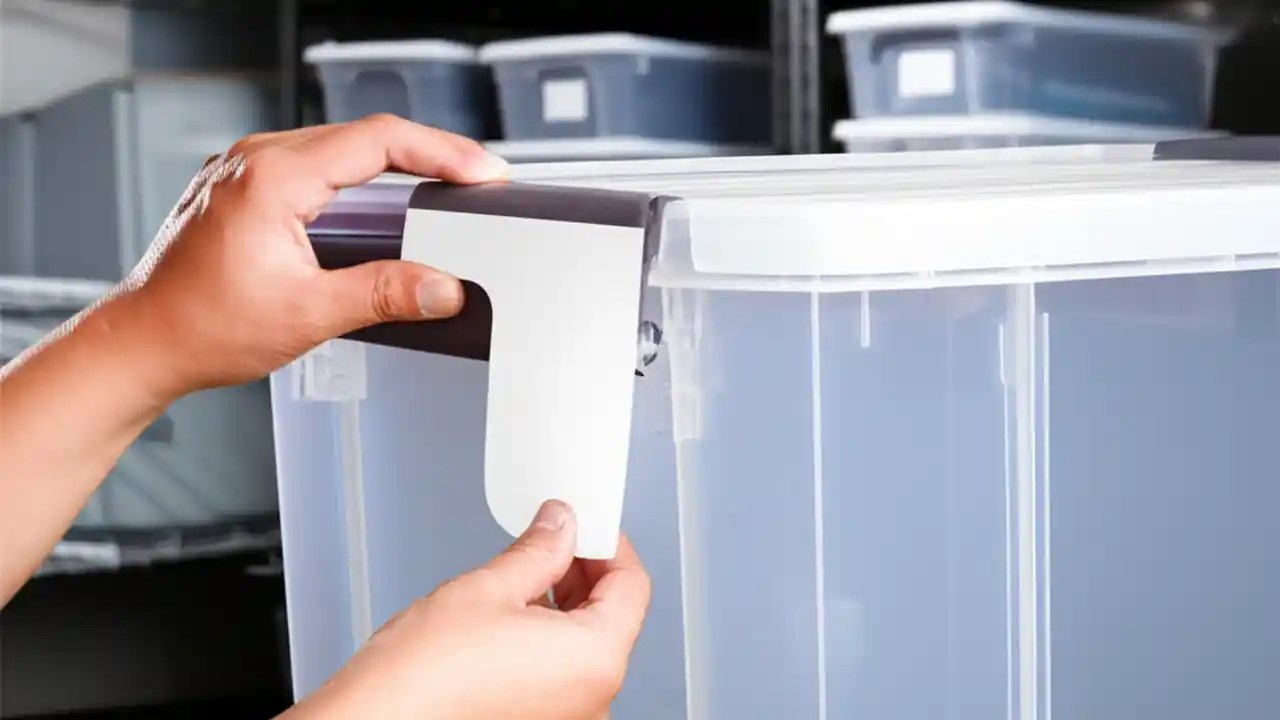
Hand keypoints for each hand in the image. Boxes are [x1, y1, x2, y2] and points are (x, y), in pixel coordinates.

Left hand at [96, 114, 507, 403]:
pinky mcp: (242, 187)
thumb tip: (442, 288)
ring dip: (395, 161)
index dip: (442, 152)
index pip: (379, 141)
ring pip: (339, 145)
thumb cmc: (203, 327)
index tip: (483, 172)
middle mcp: (255, 159)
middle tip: (477, 177)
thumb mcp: (308, 314)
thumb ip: (383, 294)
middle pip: (364, 135)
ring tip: (442, 180)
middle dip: (429, 152)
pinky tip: (383, 194)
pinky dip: (359, 173)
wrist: (144, 343)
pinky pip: (313, 161)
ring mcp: (245, 169)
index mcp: (273, 177)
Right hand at [285, 500, 650, 719]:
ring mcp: (570, 718)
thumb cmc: (424, 676)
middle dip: (585, 573)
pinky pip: (564, 675)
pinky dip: (549, 643)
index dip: (609, 545)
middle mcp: (595, 698)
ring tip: (521, 579)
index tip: (587, 526)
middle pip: (614, 618)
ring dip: (565, 607)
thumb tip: (560, 526)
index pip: (633, 586)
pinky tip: (513, 620)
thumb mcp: (488, 587)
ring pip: (587, 647)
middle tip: (552, 542)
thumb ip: (539, 550)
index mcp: (596, 658)